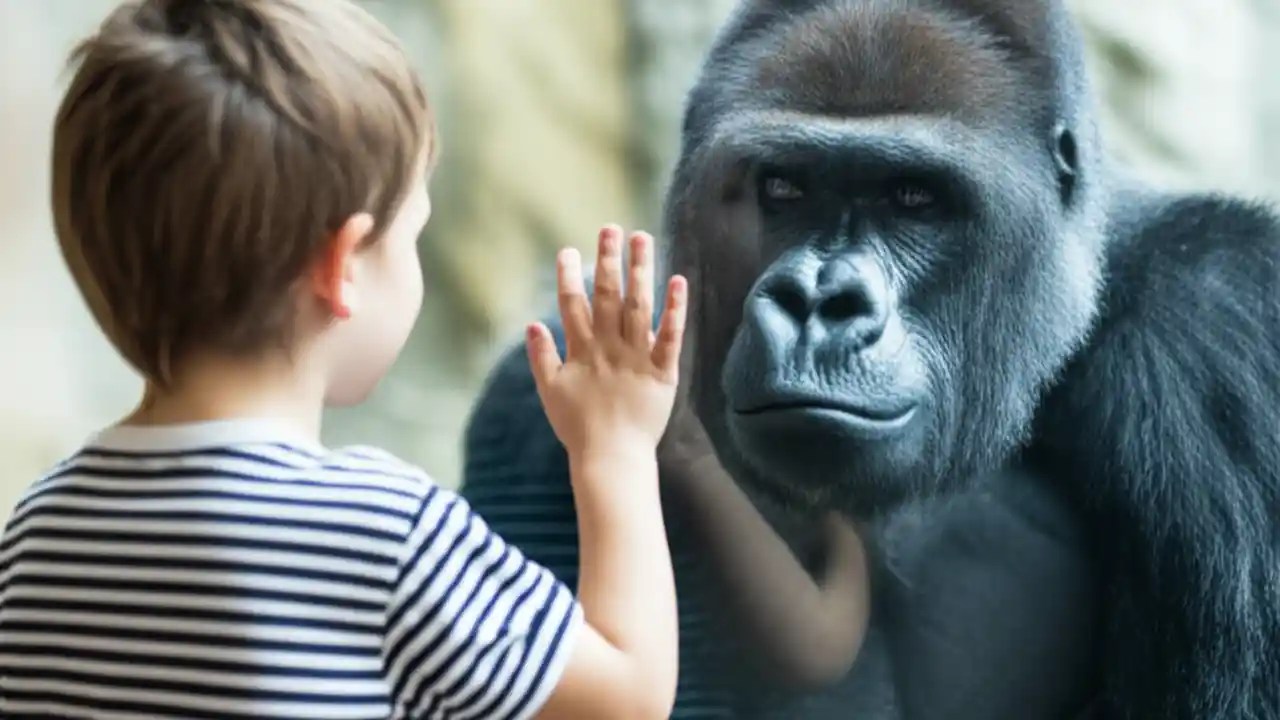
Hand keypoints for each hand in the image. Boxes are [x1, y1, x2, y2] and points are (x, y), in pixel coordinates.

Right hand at [526, 224, 688, 461]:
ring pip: (640, 306)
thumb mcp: (550, 392)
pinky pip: (671, 335)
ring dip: (641, 271)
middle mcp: (609, 347)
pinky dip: (675, 309)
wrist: (611, 458)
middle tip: (611, 229)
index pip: (573, 304)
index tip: (569, 249)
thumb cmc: (578, 428)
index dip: (570, 275)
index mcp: (581, 350)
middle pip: (608, 296)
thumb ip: (541, 356)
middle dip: (608, 260)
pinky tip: (678, 280)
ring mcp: (637, 357)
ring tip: (642, 239)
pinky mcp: (663, 371)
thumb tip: (531, 324)